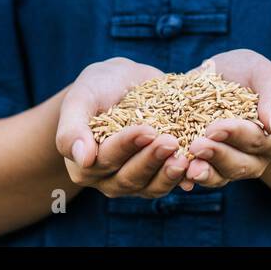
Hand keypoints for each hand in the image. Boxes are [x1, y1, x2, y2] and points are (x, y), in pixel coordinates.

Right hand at [55, 57, 192, 197]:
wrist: (124, 83)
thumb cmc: (97, 88)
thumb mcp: (81, 98)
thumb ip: (72, 128)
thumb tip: (82, 158)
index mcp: (84, 163)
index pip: (105, 159)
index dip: (126, 146)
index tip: (146, 129)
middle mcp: (108, 178)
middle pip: (129, 177)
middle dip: (151, 160)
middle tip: (170, 141)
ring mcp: (135, 180)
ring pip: (152, 186)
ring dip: (169, 174)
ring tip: (185, 157)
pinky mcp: (158, 176)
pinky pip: (172, 183)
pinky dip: (185, 177)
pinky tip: (198, 167)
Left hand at [180, 50, 270, 190]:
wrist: (222, 78)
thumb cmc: (247, 72)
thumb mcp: (262, 73)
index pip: (255, 139)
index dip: (234, 135)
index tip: (213, 128)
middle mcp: (255, 158)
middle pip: (238, 164)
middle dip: (216, 155)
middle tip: (196, 146)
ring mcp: (230, 166)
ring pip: (220, 177)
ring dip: (203, 173)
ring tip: (187, 167)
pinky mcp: (209, 168)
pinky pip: (199, 178)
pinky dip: (187, 178)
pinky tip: (177, 176)